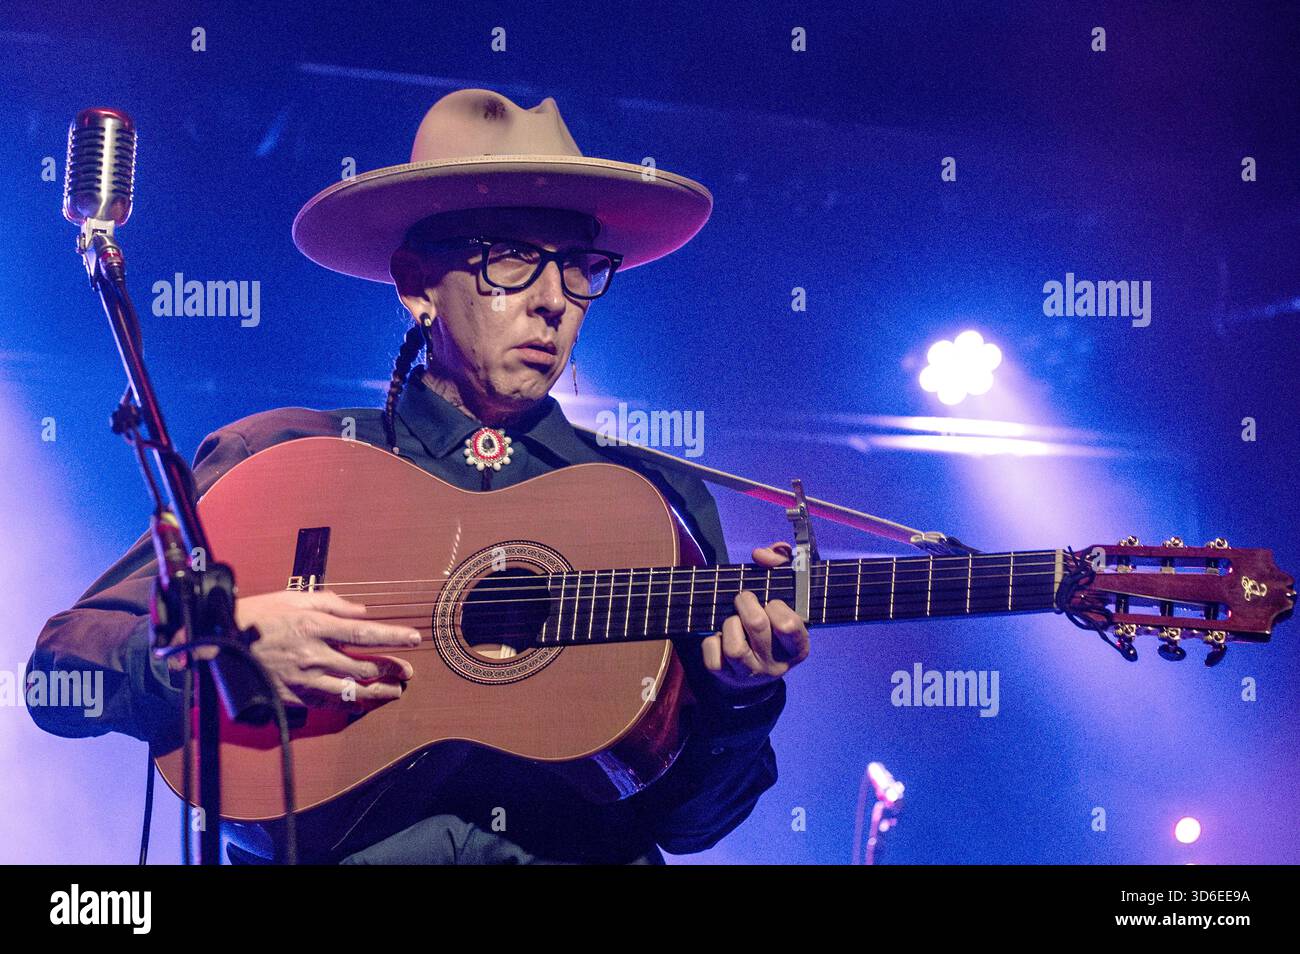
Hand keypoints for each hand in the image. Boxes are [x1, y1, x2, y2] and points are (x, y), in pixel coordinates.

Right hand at [212, 590, 421, 711]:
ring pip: (349, 691)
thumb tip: (362, 611)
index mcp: (315, 627)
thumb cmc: (258, 615)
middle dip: (390, 669)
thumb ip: (332, 604)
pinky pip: (327, 703)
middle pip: (363, 666)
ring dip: (377, 692)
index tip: (414, 639)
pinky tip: (363, 703)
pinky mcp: (292, 696)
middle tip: (407, 672)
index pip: (365, 632)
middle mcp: (313, 655)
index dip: (393, 637)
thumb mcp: (294, 598)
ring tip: (394, 691)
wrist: (218, 641)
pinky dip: (350, 705)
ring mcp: (302, 679)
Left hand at [701, 541, 810, 693]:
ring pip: (734, 647)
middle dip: (746, 602)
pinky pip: (713, 656)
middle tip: (744, 599)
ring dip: (730, 624)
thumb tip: (761, 554)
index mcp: (797, 647)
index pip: (789, 625)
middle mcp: (776, 665)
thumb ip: (782, 564)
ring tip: (734, 620)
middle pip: (757, 626)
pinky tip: (721, 636)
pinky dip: (712, 640)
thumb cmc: (774, 622)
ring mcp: (750, 674)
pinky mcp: (725, 677)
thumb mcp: (787, 593)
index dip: (776, 606)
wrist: (756, 670)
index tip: (772, 603)